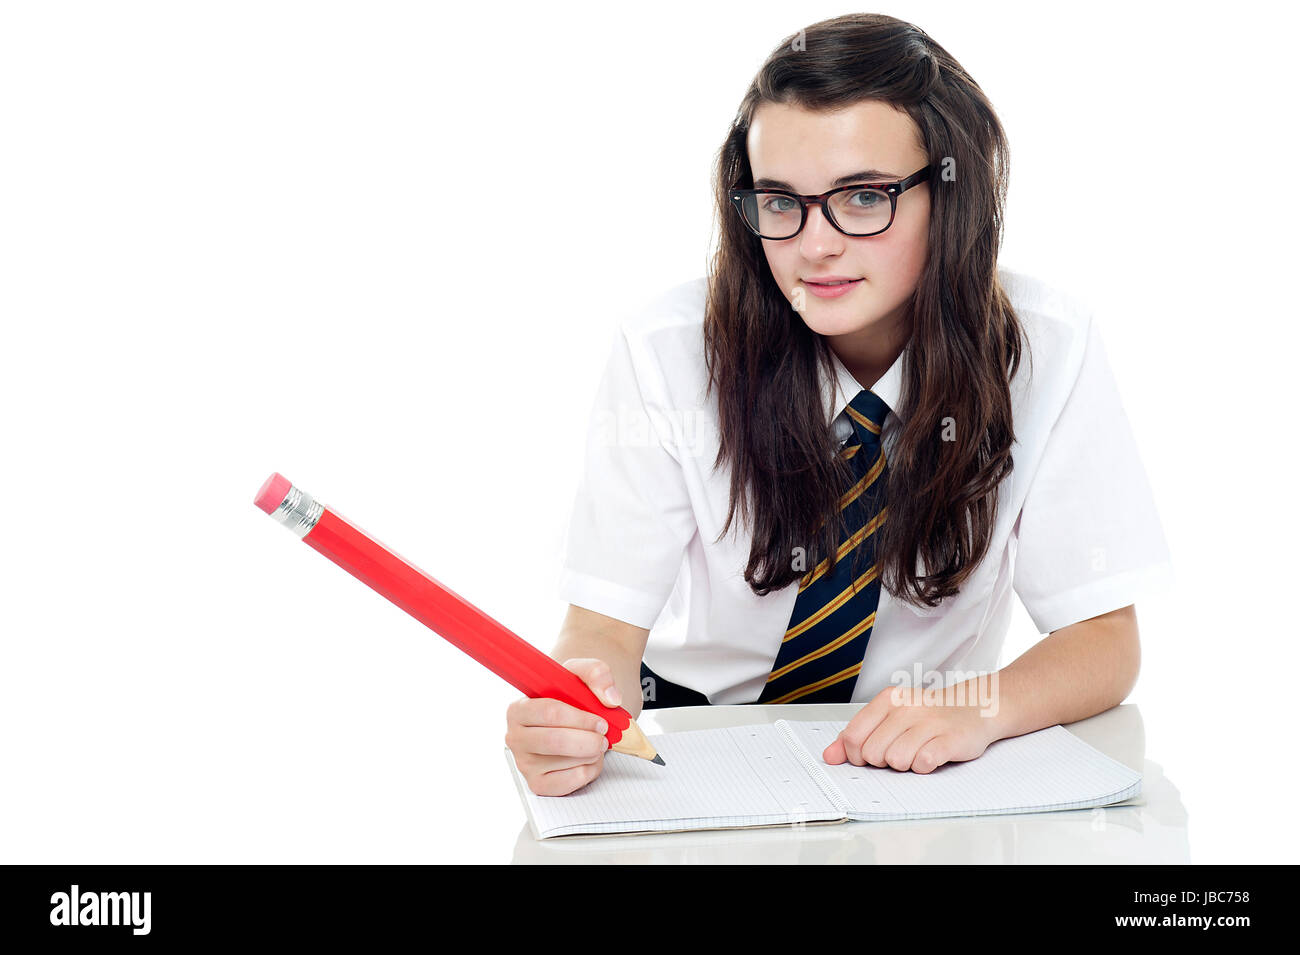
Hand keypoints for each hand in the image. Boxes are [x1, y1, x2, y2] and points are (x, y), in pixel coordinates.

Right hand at [504, 657, 622, 796]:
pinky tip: (589, 758)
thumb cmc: (572, 697)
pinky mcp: (538, 784)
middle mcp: (516, 738)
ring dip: (592, 754)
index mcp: (518, 709)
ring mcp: (525, 764)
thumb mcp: (583, 675)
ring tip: (596, 744)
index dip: (580, 718)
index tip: (600, 720)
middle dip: (588, 740)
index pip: (549, 713)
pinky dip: (589, 770)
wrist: (574, 719)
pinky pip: (569, 782)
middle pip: (555, 741)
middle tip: (605, 736)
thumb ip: (597, 674)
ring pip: (566, 762)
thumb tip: (610, 698)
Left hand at [822, 678, 1000, 773]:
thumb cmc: (927, 716)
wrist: (974, 707)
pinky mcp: (950, 739)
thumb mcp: (888, 718)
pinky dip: (924, 767)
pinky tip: (931, 756)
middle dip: (883, 761)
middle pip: (872, 753)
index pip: (852, 737)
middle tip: (900, 750)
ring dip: (905, 765)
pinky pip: (923, 763)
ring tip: (917, 752)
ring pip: (895, 760)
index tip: (871, 755)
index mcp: (887, 700)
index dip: (857, 756)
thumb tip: (829, 756)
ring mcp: (929, 722)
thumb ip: (856, 735)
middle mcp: (906, 707)